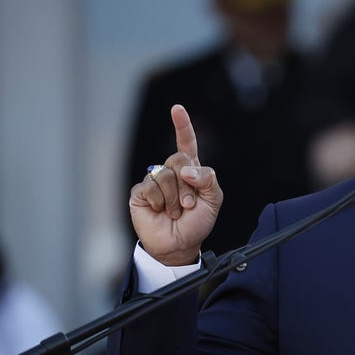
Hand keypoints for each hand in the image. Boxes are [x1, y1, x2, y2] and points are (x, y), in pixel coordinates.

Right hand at [129, 104, 222, 264]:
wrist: (179, 244)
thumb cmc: (197, 223)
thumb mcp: (213, 200)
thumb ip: (207, 179)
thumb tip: (187, 169)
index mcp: (190, 170)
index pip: (186, 143)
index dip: (182, 126)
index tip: (177, 109)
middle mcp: (171, 172)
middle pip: (178, 159)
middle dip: (187, 184)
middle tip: (189, 204)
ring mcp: (155, 181)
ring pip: (165, 175)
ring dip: (174, 197)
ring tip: (175, 211)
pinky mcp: (141, 192)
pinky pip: (151, 187)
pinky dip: (161, 202)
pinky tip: (161, 211)